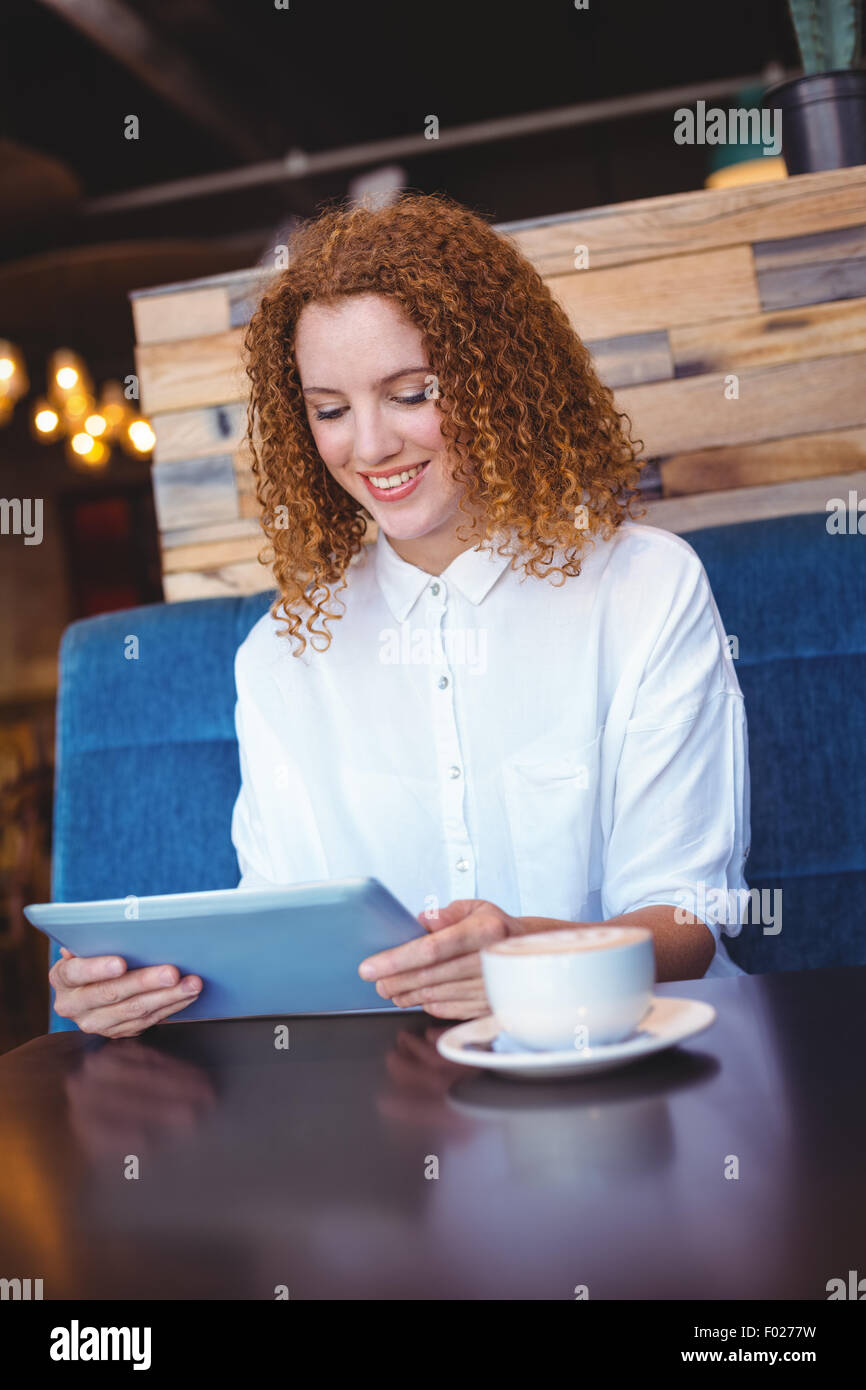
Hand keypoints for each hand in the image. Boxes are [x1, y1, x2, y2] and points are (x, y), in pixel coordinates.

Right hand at [49, 948, 202, 1037]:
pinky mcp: (117, 1033)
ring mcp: (96, 1023)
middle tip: (172, 972)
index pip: (77, 972)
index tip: (121, 962)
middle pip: (111, 994)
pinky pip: (147, 1021)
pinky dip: (171, 1007)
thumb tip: (114, 923)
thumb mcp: (86, 945)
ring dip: (167, 996)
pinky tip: (187, 995)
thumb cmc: (92, 956)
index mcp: (62, 978)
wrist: (87, 988)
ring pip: (134, 1010)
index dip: (98, 968)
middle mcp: (73, 1005)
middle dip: (145, 982)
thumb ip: (94, 937)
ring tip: (191, 983)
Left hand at [358, 898, 521, 1018]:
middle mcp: (489, 961)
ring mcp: (491, 989)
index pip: (432, 948)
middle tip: (376, 980)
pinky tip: (415, 997)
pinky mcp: (490, 1008)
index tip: (370, 967)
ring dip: (407, 994)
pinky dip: (428, 1004)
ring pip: (436, 996)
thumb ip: (446, 913)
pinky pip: (449, 1010)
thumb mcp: (476, 908)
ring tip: (391, 989)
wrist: (533, 953)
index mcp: (485, 931)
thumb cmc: (497, 928)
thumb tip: (420, 921)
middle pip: (429, 976)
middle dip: (396, 980)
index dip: (397, 959)